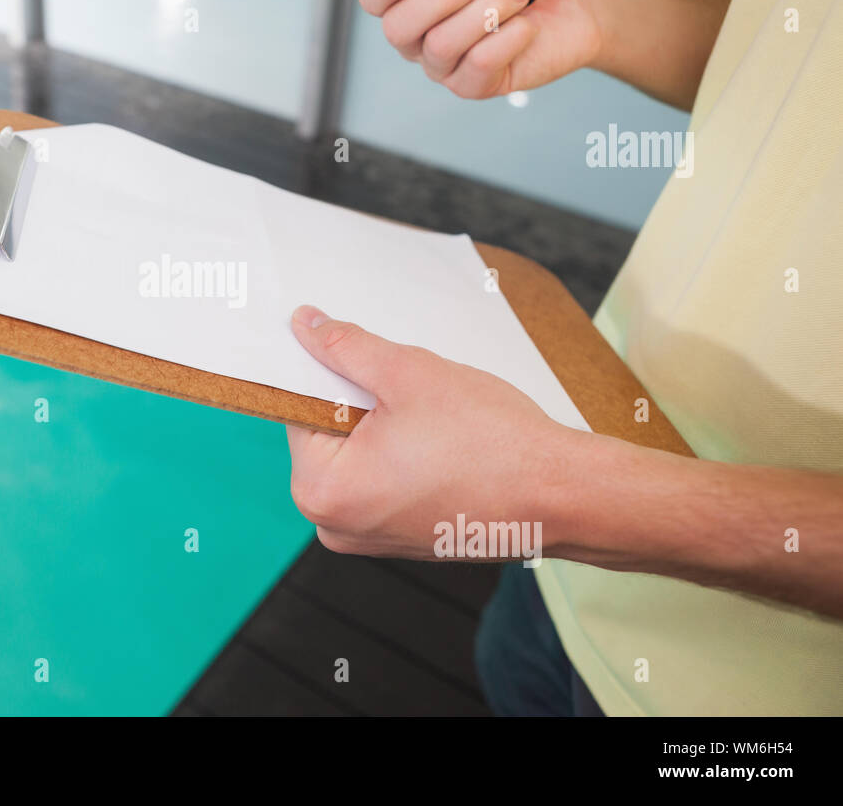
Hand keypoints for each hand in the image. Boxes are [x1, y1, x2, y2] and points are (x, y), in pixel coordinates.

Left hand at [285, 305, 570, 559]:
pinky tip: (443, 441)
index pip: (299, 410)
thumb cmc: (491, 442)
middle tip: (409, 388)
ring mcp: (369, 537)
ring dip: (386, 424)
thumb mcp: (406, 374)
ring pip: (360, 455)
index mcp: (321, 492)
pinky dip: (404, 452)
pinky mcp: (403, 537)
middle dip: (361, 401)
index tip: (357, 356)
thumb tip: (305, 325)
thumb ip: (345, 347)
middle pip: (328, 436)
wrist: (564, 496)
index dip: (328, 374)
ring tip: (433, 417)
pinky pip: (385, 479)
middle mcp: (334, 526)